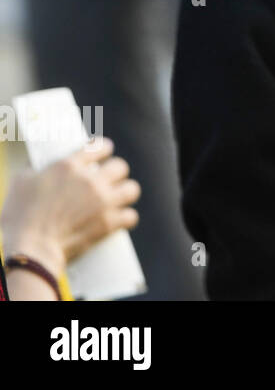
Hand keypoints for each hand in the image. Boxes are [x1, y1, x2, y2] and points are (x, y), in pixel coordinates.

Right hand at [0, 137, 140, 276]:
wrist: (30, 249)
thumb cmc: (19, 218)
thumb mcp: (20, 182)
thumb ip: (34, 168)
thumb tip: (39, 164)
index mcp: (69, 166)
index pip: (100, 147)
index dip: (103, 149)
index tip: (103, 153)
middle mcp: (90, 180)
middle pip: (120, 166)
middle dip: (115, 172)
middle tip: (108, 180)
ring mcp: (103, 201)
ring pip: (131, 189)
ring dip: (125, 193)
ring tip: (117, 198)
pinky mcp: (109, 222)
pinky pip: (131, 216)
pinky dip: (125, 219)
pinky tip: (119, 220)